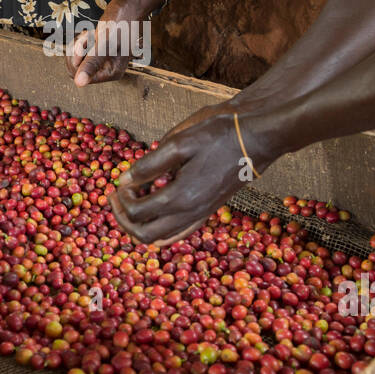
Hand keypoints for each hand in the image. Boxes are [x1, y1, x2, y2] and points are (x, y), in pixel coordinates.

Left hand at [66, 0, 147, 87]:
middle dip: (78, 50)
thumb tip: (79, 84)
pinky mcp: (99, 50)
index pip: (80, 77)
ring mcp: (103, 60)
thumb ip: (92, 63)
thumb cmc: (121, 24)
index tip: (82, 45)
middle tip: (88, 36)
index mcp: (111, 72)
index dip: (76, 61)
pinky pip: (81, 49)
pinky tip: (92, 32)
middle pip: (76, 68)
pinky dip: (84, 39)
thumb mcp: (104, 43)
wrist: (130, 6)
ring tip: (92, 33)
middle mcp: (107, 68)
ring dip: (81, 42)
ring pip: (77, 58)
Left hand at [109, 104, 273, 246]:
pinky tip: (154, 211)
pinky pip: (178, 234)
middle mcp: (191, 214)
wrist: (258, 137)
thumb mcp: (180, 141)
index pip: (137, 212)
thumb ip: (149, 164)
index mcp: (181, 197)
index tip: (120, 180)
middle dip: (124, 218)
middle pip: (145, 235)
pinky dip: (160, 229)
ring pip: (161, 239)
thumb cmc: (220, 133)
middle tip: (116, 197)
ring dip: (140, 226)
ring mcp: (202, 215)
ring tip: (131, 203)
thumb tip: (124, 179)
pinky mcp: (209, 212)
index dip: (121, 198)